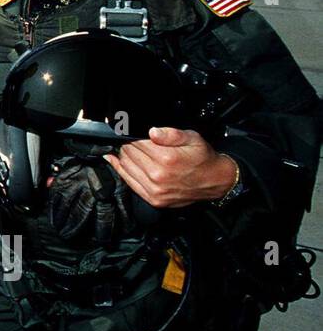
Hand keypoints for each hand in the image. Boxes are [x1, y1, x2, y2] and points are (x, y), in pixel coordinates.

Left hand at [104, 127, 237, 208]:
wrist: (215, 180)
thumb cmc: (203, 158)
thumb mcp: (192, 138)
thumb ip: (170, 133)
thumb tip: (151, 131)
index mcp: (167, 158)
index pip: (136, 142)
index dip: (132, 135)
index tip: (131, 132)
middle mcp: (158, 176)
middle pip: (129, 154)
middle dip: (127, 145)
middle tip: (130, 140)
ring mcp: (154, 190)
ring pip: (126, 167)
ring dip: (123, 156)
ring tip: (126, 149)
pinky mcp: (153, 199)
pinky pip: (129, 182)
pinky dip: (121, 170)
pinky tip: (116, 161)